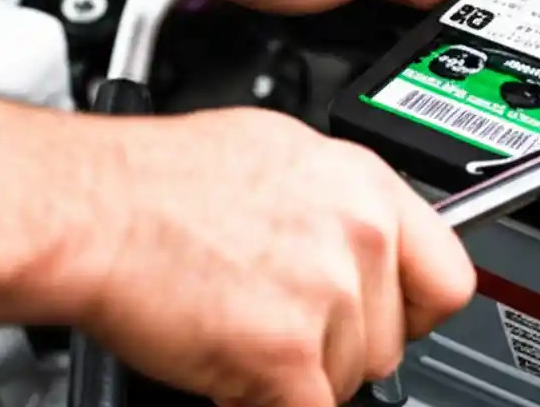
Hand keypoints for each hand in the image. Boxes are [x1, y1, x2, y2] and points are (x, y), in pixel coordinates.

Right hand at [71, 107, 472, 405]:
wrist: (92, 207)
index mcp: (367, 187)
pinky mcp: (286, 352)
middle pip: (391, 337)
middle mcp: (360, 236)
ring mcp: (329, 295)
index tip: (396, 320)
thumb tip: (361, 240)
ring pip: (349, 377)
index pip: (448, 275)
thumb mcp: (283, 157)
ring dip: (300, 374)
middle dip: (340, 346)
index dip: (417, 309)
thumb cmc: (161, 180)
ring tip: (243, 332)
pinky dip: (269, 401)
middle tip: (285, 327)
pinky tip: (235, 372)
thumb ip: (338, 209)